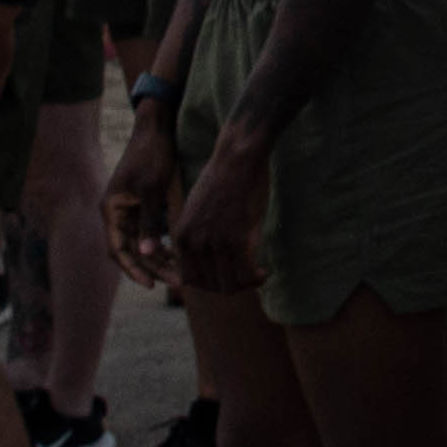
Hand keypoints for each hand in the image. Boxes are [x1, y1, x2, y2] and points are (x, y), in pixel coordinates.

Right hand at [100, 132, 179, 293]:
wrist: (157, 128)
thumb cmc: (152, 155)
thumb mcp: (152, 189)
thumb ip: (149, 222)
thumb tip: (146, 252)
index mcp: (111, 209)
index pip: (117, 249)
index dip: (133, 269)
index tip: (151, 284)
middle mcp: (116, 213)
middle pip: (131, 250)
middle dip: (153, 267)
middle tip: (177, 282)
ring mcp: (128, 210)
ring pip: (141, 243)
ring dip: (159, 258)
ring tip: (181, 273)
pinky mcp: (142, 206)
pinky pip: (149, 232)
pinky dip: (162, 244)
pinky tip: (179, 255)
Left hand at [165, 125, 265, 302]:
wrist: (237, 158)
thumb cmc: (222, 180)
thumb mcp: (196, 211)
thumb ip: (197, 236)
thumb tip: (207, 260)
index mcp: (181, 237)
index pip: (190, 280)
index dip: (210, 285)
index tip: (227, 278)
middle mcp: (195, 244)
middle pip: (210, 286)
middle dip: (230, 287)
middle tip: (247, 278)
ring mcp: (215, 243)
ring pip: (229, 285)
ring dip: (246, 286)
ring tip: (258, 276)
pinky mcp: (238, 239)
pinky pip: (246, 274)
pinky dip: (256, 279)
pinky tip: (264, 271)